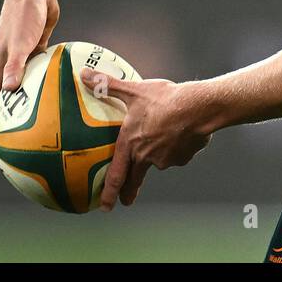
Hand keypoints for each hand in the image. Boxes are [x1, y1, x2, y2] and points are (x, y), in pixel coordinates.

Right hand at [0, 0, 60, 146]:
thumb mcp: (20, 41)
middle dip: (10, 123)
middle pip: (6, 99)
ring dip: (32, 104)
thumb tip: (8, 91)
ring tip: (45, 124)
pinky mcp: (38, 47)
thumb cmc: (24, 14)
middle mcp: (7, 64)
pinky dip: (49, 85)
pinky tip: (66, 95)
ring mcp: (22, 56)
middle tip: (21, 143)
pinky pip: (43, 73)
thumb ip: (15, 65)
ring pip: (26, 87)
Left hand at [79, 71, 211, 210]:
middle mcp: (146, 156)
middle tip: (126, 201)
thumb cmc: (163, 98)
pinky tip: (184, 131)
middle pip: (136, 178)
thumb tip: (83, 74)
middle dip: (130, 191)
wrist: (198, 107)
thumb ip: (108, 85)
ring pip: (161, 159)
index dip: (108, 192)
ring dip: (161, 153)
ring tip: (168, 133)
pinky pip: (179, 153)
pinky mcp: (183, 157)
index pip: (116, 175)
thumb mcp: (134, 90)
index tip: (105, 206)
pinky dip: (179, 147)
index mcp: (130, 143)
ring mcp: (165, 159)